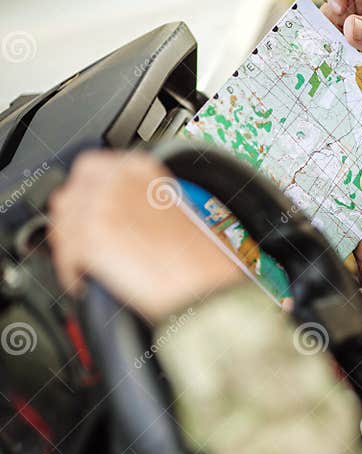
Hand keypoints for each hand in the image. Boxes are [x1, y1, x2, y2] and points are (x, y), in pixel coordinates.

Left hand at [47, 150, 243, 320]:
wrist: (202, 281)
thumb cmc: (197, 256)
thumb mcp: (169, 207)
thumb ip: (136, 198)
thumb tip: (111, 211)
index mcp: (140, 167)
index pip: (89, 168)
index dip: (85, 196)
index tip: (87, 212)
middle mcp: (117, 180)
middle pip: (69, 196)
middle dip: (74, 223)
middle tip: (84, 245)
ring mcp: (100, 206)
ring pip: (62, 227)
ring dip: (71, 248)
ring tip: (88, 266)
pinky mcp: (89, 237)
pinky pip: (64, 255)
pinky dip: (72, 272)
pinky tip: (88, 280)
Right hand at [321, 0, 361, 76]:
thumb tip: (350, 27)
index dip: (330, 12)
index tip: (328, 31)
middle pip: (332, 19)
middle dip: (324, 39)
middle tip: (321, 62)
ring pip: (334, 38)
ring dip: (330, 56)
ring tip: (328, 75)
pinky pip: (345, 53)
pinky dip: (341, 66)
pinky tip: (340, 80)